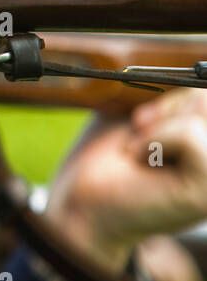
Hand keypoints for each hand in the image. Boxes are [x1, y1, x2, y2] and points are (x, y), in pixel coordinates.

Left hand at [45, 88, 206, 272]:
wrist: (85, 196)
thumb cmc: (113, 155)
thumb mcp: (152, 113)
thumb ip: (187, 97)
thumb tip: (204, 84)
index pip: (205, 91)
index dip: (175, 99)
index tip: (143, 120)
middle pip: (205, 96)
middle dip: (165, 110)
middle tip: (139, 136)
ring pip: (202, 109)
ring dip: (157, 126)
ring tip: (142, 152)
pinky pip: (191, 134)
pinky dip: (156, 139)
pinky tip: (141, 160)